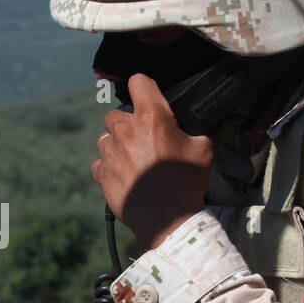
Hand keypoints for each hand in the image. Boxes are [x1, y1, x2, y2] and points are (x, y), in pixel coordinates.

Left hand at [92, 73, 214, 250]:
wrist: (167, 220)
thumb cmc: (187, 183)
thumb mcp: (204, 150)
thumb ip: (197, 131)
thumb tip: (197, 128)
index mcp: (152, 117)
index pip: (138, 82)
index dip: (144, 87)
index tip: (147, 96)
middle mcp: (126, 130)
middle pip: (116, 114)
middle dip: (128, 123)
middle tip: (143, 140)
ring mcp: (110, 152)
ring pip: (105, 138)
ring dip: (116, 145)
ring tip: (133, 161)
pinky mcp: (101, 173)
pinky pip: (99, 162)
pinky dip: (109, 167)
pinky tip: (124, 176)